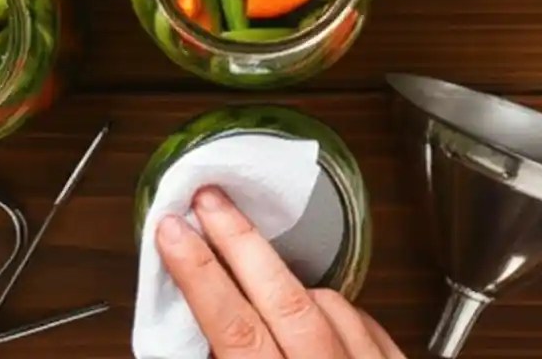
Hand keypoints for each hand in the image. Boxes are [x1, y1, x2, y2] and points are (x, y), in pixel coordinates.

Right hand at [157, 187, 403, 358]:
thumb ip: (228, 358)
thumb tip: (204, 332)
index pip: (236, 328)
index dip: (201, 274)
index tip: (173, 232)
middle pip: (287, 298)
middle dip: (242, 241)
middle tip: (210, 199)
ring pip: (331, 305)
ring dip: (295, 289)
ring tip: (261, 284)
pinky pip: (368, 324)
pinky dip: (339, 314)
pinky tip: (320, 319)